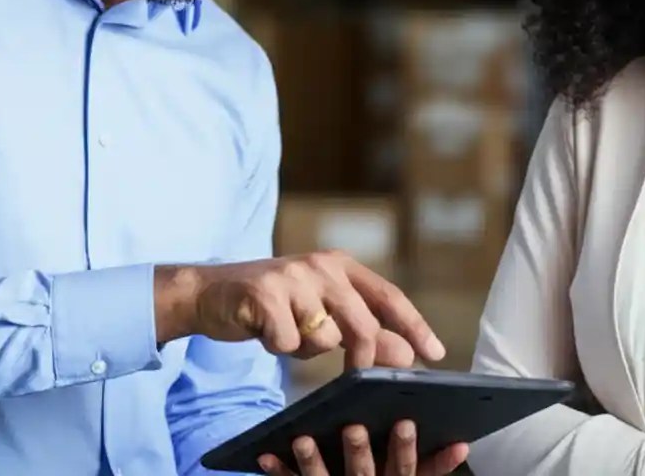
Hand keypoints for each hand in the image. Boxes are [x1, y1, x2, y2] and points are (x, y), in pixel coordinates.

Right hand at [154, 251, 445, 367]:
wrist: (209, 292)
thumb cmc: (273, 306)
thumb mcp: (322, 314)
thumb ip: (363, 328)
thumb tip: (406, 353)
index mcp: (341, 265)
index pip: (389, 296)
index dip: (414, 326)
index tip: (435, 354)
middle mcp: (321, 265)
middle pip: (362, 324)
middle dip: (364, 359)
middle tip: (358, 379)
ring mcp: (292, 277)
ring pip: (323, 337)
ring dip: (307, 349)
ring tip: (285, 333)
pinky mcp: (264, 294)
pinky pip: (288, 342)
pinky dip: (278, 347)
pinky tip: (264, 331)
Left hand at [258, 421, 468, 475]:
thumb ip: (437, 467)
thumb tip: (463, 443)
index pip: (403, 472)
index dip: (405, 451)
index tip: (406, 423)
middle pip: (362, 475)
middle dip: (358, 452)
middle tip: (353, 427)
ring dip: (312, 461)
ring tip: (303, 439)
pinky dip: (279, 471)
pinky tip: (264, 455)